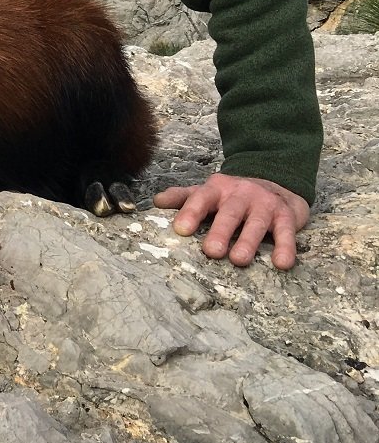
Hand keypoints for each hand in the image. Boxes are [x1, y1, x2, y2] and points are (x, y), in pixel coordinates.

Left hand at [153, 172, 310, 270]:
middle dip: (220, 231)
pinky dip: (286, 247)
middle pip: (229, 213)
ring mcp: (264, 204)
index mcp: (216, 189)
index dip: (190, 213)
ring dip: (248, 241)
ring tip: (238, 260)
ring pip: (256, 223)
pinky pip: (287, 232)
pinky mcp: (286, 215)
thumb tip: (156, 202)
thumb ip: (183, 197)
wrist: (276, 180)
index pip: (200, 199)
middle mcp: (240, 194)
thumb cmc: (232, 195)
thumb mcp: (207, 192)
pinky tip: (282, 263)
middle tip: (211, 251)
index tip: (181, 230)